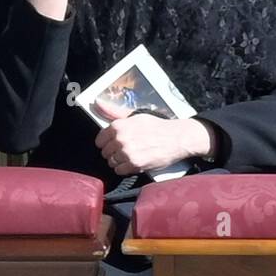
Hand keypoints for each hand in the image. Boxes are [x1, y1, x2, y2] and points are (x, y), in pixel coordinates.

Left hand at [96, 115, 214, 175]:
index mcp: (118, 126)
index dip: (107, 143)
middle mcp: (120, 139)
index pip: (100, 140)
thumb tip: (98, 105)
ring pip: (112, 162)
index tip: (114, 144)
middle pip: (105, 152)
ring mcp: (127, 152)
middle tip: (126, 150)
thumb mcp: (136, 116)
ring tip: (131, 156)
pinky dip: (126, 169)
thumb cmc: (158, 127)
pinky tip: (134, 162)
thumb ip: (116, 114)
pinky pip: (120, 170)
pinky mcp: (135, 164)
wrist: (177, 138)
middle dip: (113, 152)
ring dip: (119, 161)